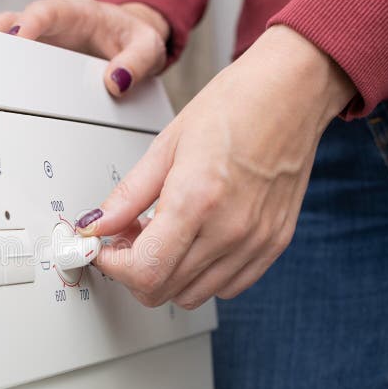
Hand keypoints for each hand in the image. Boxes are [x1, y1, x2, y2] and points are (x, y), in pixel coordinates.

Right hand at [0, 0, 169, 96]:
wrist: (131, 39)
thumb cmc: (135, 39)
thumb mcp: (148, 49)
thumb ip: (136, 63)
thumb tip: (116, 82)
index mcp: (80, 13)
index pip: (50, 12)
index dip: (32, 22)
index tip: (17, 36)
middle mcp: (55, 21)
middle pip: (16, 19)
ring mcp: (42, 38)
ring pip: (6, 34)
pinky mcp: (35, 52)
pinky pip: (9, 51)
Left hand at [77, 25, 355, 308]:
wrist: (292, 92)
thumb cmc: (234, 107)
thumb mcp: (166, 145)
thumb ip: (128, 195)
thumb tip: (95, 226)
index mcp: (197, 200)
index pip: (144, 271)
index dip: (113, 266)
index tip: (103, 249)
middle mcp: (230, 230)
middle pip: (163, 290)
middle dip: (132, 270)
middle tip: (127, 237)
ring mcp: (255, 242)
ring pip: (191, 296)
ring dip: (165, 275)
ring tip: (161, 236)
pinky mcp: (274, 245)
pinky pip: (227, 288)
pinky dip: (200, 276)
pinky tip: (193, 242)